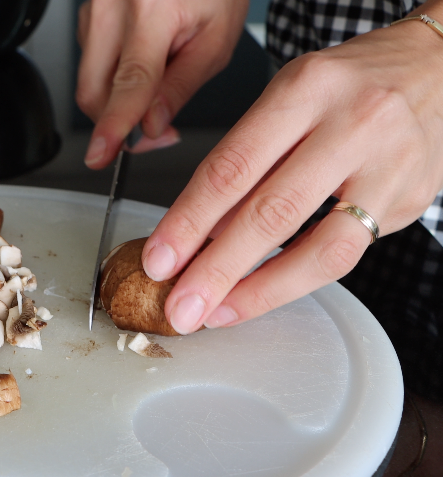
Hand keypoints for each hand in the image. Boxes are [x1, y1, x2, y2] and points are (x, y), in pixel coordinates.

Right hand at [76, 0, 248, 167]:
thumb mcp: (215, 41)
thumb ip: (181, 88)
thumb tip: (151, 128)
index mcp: (151, 9)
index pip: (130, 82)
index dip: (115, 124)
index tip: (103, 153)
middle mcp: (111, 7)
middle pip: (94, 92)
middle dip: (115, 123)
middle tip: (150, 133)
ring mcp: (93, 10)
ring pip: (90, 81)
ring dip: (118, 98)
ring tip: (157, 75)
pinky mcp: (86, 16)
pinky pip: (91, 63)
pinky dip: (113, 76)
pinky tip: (141, 60)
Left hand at [141, 8, 442, 333]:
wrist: (434, 67)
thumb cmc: (345, 85)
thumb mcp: (286, 98)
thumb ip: (245, 160)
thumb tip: (198, 232)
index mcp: (305, 90)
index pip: (233, 167)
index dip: (189, 221)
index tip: (159, 258)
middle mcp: (351, 125)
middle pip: (272, 211)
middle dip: (216, 268)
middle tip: (180, 304)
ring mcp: (388, 166)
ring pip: (318, 245)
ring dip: (258, 289)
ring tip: (216, 311)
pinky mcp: (408, 200)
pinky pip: (346, 254)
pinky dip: (296, 281)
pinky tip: (259, 294)